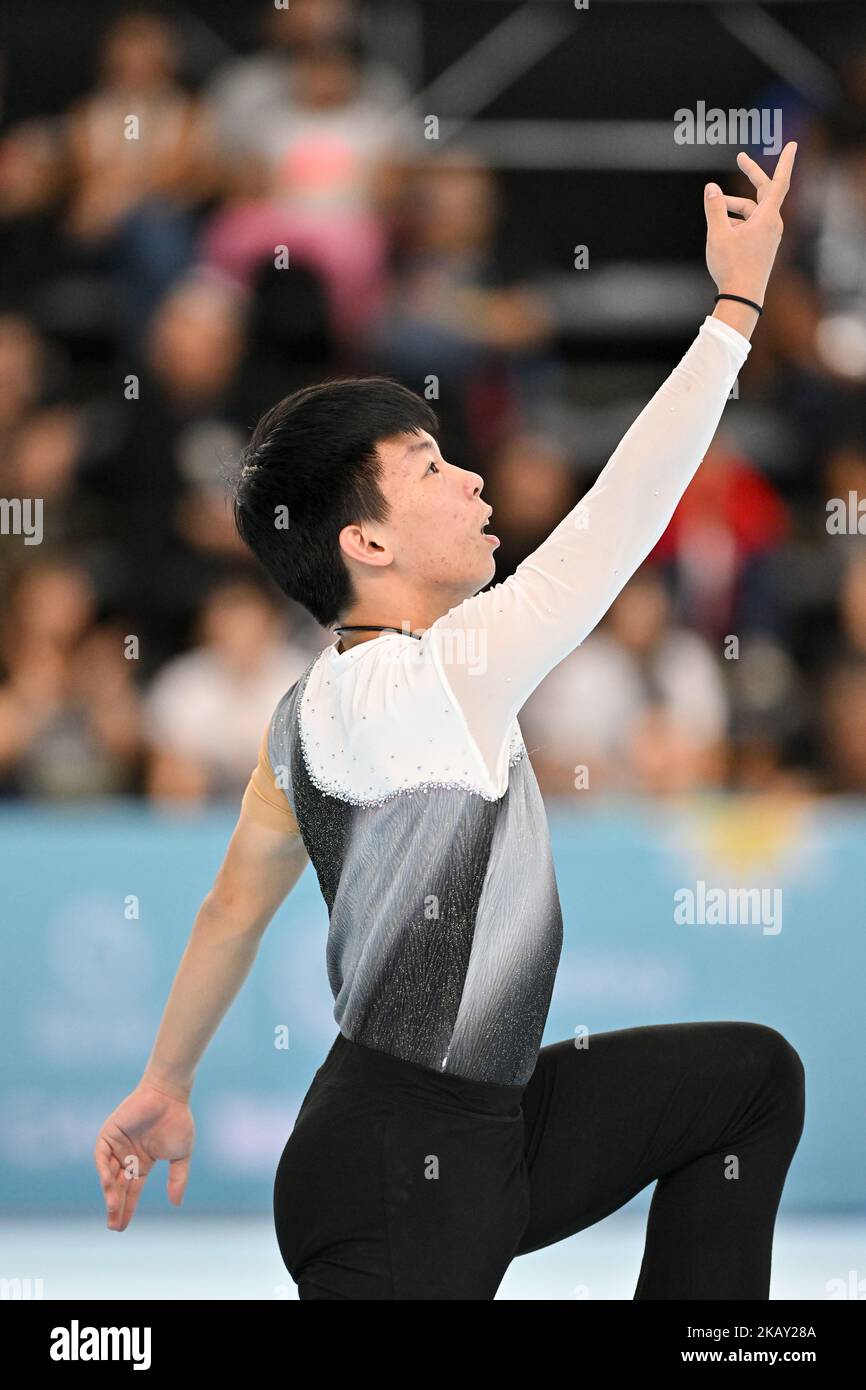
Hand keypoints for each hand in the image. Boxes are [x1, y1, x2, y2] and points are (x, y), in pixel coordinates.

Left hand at [94, 1083, 194, 1230]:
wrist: (169, 1095)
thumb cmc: (178, 1121)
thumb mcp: (181, 1155)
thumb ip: (178, 1178)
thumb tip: (176, 1204)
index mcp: (142, 1163)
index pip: (131, 1190)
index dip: (127, 1208)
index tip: (122, 1227)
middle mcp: (127, 1157)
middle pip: (118, 1187)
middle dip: (116, 1206)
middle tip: (114, 1225)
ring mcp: (117, 1146)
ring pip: (109, 1174)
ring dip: (110, 1192)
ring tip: (113, 1208)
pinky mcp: (109, 1134)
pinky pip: (102, 1157)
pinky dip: (104, 1171)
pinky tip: (109, 1185)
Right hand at [704, 141, 797, 304]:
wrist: (742, 298)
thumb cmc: (732, 267)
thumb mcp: (718, 234)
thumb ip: (714, 208)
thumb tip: (711, 188)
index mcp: (767, 217)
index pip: (779, 182)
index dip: (785, 161)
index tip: (792, 144)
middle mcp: (772, 224)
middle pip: (762, 192)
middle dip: (751, 175)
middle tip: (740, 158)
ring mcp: (769, 236)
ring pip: (751, 211)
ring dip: (733, 208)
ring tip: (715, 215)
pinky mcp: (763, 246)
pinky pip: (750, 225)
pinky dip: (736, 222)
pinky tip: (721, 232)